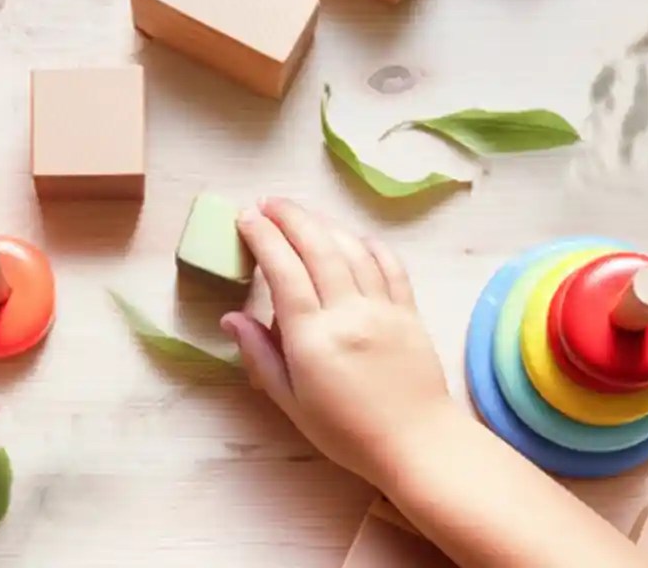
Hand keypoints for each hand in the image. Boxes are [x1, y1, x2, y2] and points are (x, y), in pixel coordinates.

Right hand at [222, 198, 453, 484]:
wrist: (416, 444)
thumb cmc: (346, 431)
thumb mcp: (291, 402)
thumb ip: (260, 355)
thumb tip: (230, 318)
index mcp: (313, 337)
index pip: (283, 269)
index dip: (263, 237)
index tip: (246, 218)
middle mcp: (348, 313)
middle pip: (317, 246)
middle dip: (290, 217)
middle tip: (268, 203)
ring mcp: (383, 308)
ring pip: (351, 249)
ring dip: (324, 224)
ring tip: (302, 215)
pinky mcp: (409, 311)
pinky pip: (389, 264)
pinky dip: (368, 244)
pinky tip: (353, 238)